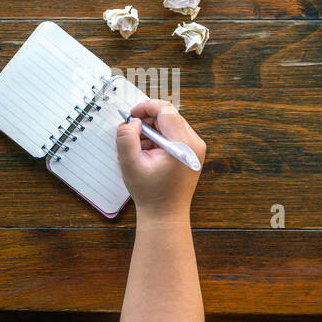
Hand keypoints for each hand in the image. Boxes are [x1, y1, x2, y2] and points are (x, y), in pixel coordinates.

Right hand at [116, 100, 206, 221]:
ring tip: (137, 146)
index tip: (131, 114)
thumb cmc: (150, 193)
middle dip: (148, 119)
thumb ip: (126, 138)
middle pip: (170, 116)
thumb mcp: (130, 164)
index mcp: (182, 145)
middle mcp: (194, 144)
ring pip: (172, 125)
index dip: (146, 107)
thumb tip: (132, 122)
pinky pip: (175, 135)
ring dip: (152, 129)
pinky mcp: (192, 153)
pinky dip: (159, 138)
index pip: (166, 111)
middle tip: (130, 130)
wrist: (165, 213)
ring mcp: (195, 149)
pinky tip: (147, 152)